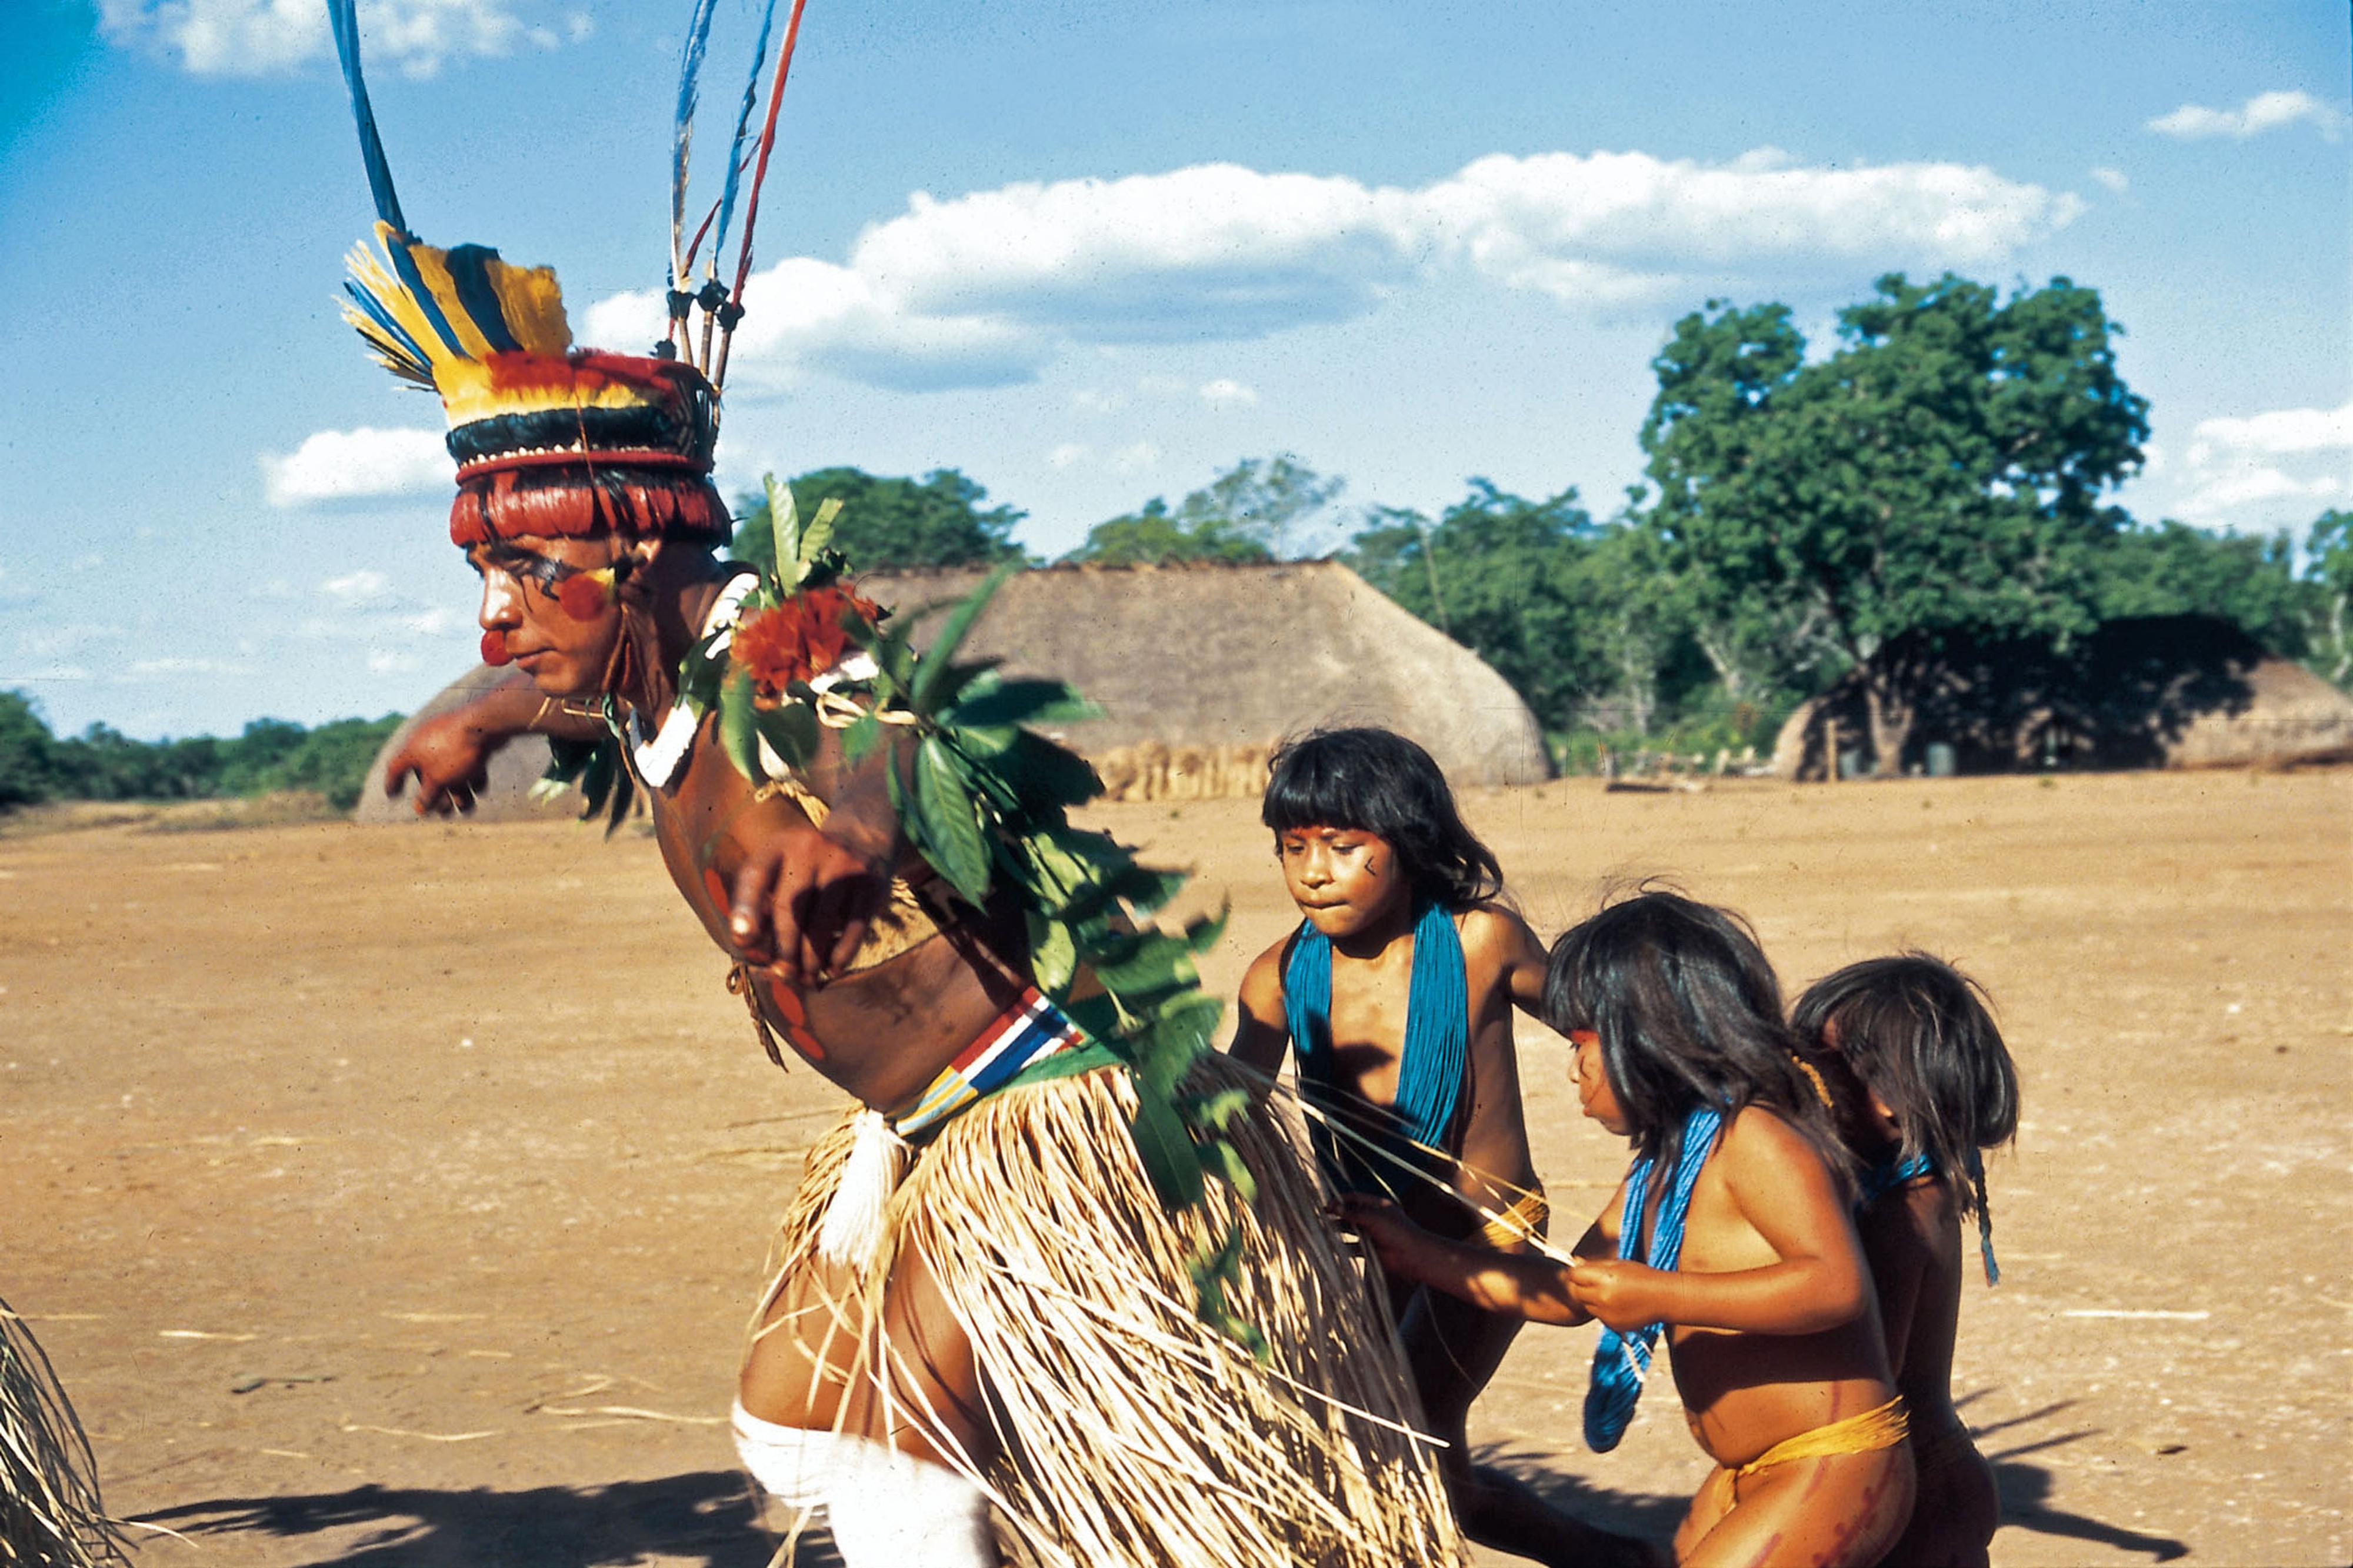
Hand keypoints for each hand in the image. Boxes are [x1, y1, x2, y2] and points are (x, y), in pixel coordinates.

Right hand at [383, 711, 495, 815]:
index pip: (395, 768)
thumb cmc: (454, 751)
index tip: (393, 795)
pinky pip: (467, 763)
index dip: (392, 783)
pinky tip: (480, 786)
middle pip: (429, 776)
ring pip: (451, 773)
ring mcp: (450, 741)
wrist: (485, 723)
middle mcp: (428, 743)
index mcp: (412, 749)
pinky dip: (472, 776)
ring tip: (467, 807)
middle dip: (437, 796)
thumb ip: (427, 796)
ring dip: (458, 792)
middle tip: (445, 811)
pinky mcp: (472, 740)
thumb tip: (420, 809)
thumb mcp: (437, 780)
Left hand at [728, 826, 890, 985]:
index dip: (746, 908)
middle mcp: (810, 849)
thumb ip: (763, 906)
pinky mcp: (872, 883)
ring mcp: (844, 864)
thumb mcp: (781, 869)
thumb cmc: (806, 869)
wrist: (862, 837)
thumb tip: (760, 961)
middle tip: (782, 973)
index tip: (741, 940)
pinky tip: (833, 969)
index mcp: (778, 844)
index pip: (755, 874)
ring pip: (821, 923)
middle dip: (783, 948)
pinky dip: (841, 954)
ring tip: (805, 976)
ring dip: (810, 958)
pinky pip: (854, 928)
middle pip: (790, 907)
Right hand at [1331, 1194, 1430, 1275]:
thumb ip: (1354, 1213)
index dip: (1341, 1201)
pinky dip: (1343, 1247)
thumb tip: (1335, 1208)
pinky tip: (1333, 1247)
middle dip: (1337, 1215)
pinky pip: (1353, 1247)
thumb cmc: (1397, 1231)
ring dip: (1338, 1230)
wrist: (1412, 1255)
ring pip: (1351, 1230)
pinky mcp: (1370, 1249)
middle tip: (1322, 1217)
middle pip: (1352, 1213)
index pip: (1355, 1198)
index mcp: (1378, 1205)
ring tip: (1324, 1231)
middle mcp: (1374, 1218)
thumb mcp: (1374, 1217)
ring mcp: (1372, 1234)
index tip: (1328, 1206)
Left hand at [1567, 1257, 1667, 1332]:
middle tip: (1597, 1282)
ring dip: (1593, 1300)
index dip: (1577, 1272)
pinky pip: (1598, 1316)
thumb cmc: (1642, 1276)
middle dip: (1583, 1287)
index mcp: (1604, 1278)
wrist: (1664, 1298)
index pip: (1574, 1275)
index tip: (1582, 1271)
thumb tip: (1575, 1261)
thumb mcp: (1618, 1264)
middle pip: (1577, 1292)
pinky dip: (1603, 1311)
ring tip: (1612, 1293)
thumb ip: (1594, 1265)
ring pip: (1587, 1306)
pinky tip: (1618, 1304)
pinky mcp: (1612, 1325)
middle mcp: (1603, 1297)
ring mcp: (1607, 1314)